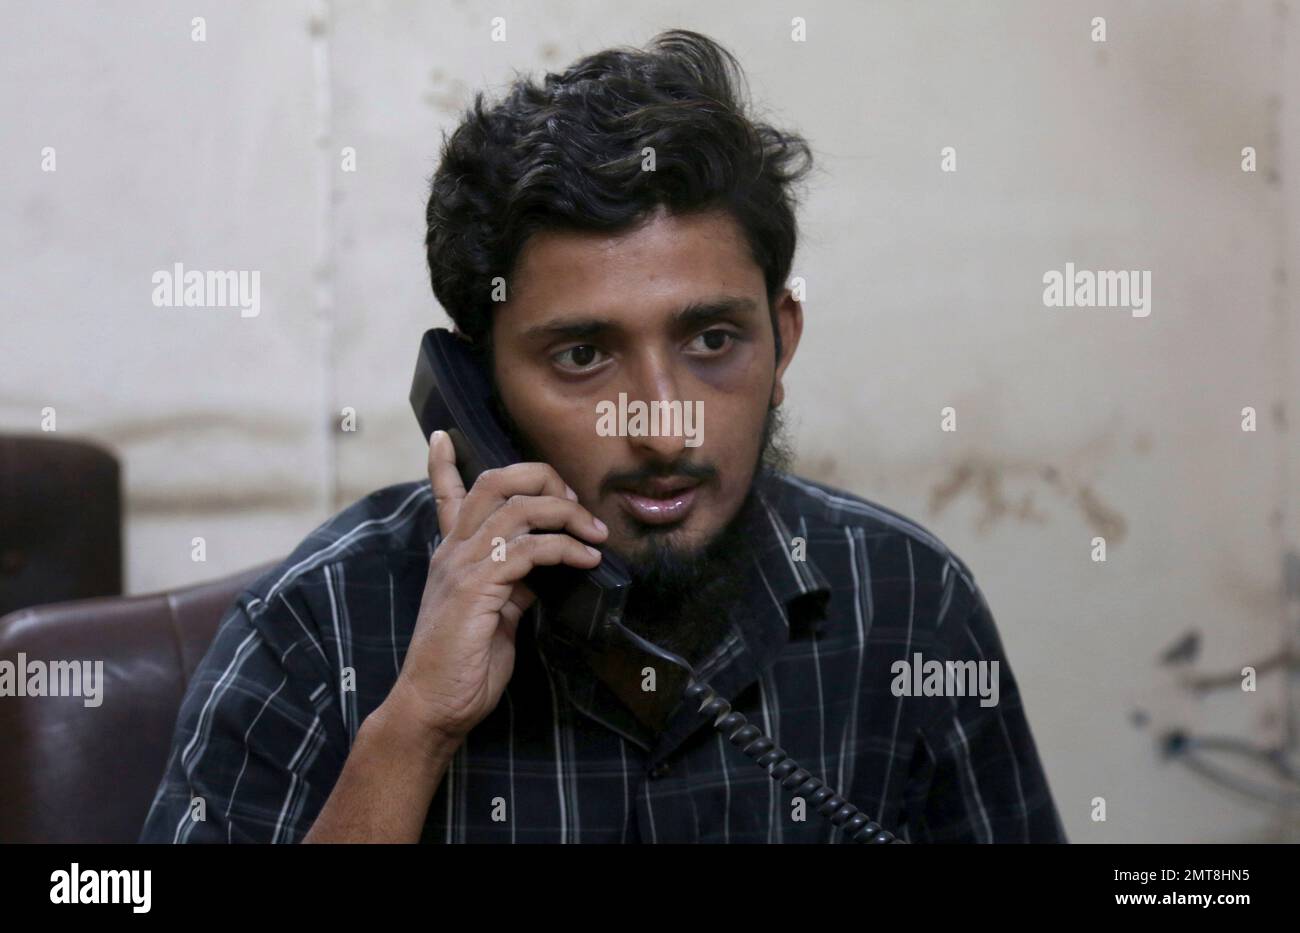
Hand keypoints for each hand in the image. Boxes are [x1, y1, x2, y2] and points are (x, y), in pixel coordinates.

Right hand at [387, 430, 607, 741]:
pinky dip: (566, 549)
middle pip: (494, 482)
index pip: (444, 495)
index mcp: (451, 555)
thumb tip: (542, 568)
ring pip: (520, 508)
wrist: (433, 707)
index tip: (445, 436)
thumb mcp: (494, 616)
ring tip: (596, 535)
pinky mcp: (478, 586)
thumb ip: (512, 584)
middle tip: (576, 501)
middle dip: (543, 478)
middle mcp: (452, 551)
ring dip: (568, 515)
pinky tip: (587, 560)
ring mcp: (462, 565)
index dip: (444, 463)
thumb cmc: (463, 667)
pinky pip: (530, 549)